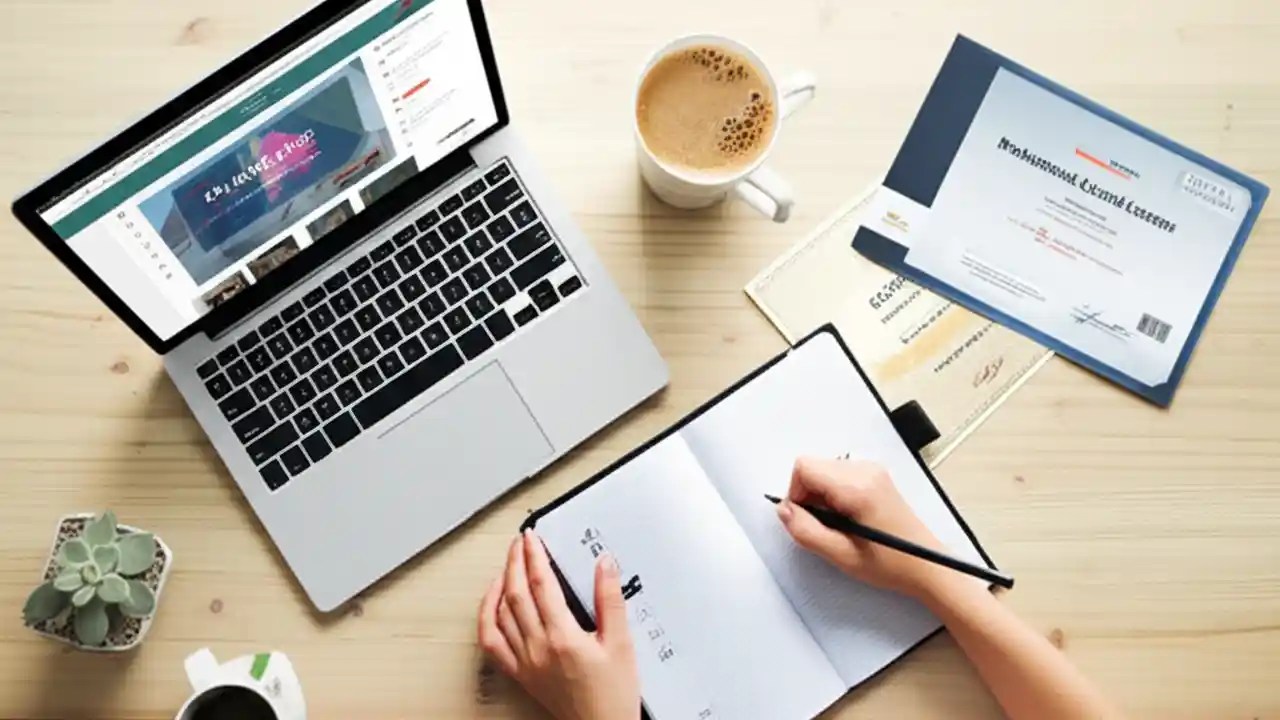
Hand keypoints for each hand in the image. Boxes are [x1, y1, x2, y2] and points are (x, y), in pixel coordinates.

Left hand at [478, 530, 639, 719]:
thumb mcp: (621, 643)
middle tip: (519, 543)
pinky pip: (492, 642)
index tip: (532, 538)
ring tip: (507, 567)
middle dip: (515, 562)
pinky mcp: (520, 674)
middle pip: (516, 593)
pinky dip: (487, 618)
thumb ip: (610, 599)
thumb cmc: (612, 695)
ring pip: (500, 614)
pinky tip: (492, 605)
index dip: (534, 555)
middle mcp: (538, 648)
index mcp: (562, 637)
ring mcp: (525, 662)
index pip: (541, 584)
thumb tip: (604, 565)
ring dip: (500, 585)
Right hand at [775, 457, 960, 602]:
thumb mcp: (841, 555)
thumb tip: (784, 511)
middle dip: (808, 496)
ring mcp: (873, 471)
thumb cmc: (892, 563)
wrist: (926, 565)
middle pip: (813, 466)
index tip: (806, 518)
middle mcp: (866, 471)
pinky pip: (838, 475)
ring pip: (824, 470)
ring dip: (821, 496)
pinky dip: (834, 494)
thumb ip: (806, 531)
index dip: (795, 494)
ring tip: (840, 524)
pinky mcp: (875, 476)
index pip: (805, 467)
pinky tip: (848, 517)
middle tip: (825, 525)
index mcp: (858, 487)